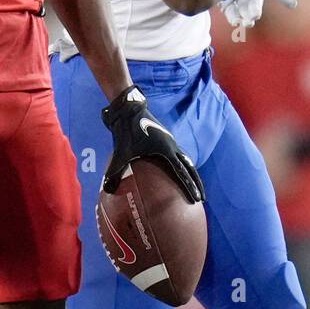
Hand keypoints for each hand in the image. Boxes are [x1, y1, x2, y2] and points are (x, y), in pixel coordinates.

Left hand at [101, 86, 203, 203]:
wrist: (129, 109)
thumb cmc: (126, 130)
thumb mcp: (121, 152)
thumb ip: (115, 170)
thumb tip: (107, 189)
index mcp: (165, 150)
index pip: (181, 173)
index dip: (190, 187)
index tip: (197, 199)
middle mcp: (172, 146)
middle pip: (190, 168)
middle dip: (197, 183)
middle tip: (202, 198)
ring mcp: (170, 141)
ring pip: (186, 160)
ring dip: (192, 173)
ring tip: (195, 186)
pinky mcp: (165, 138)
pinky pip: (178, 154)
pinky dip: (183, 164)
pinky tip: (179, 171)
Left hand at [217, 0, 296, 28]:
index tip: (293, 4)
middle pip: (255, 0)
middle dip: (255, 8)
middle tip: (254, 16)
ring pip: (244, 8)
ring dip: (245, 15)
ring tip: (245, 22)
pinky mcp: (226, 0)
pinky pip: (232, 10)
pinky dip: (233, 16)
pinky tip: (234, 21)